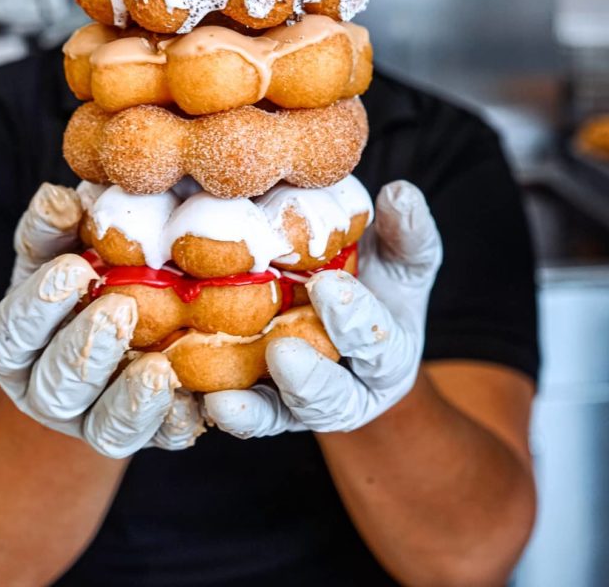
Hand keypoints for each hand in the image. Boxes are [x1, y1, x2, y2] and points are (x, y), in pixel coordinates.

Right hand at [0, 182, 204, 456]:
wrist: (123, 328)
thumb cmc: (86, 274)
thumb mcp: (62, 248)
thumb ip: (55, 227)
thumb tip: (58, 199)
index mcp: (18, 345)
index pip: (10, 334)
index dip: (37, 306)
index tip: (74, 268)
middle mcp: (46, 391)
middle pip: (54, 385)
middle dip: (85, 349)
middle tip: (120, 308)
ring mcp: (93, 421)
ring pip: (102, 426)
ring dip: (129, 398)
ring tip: (159, 366)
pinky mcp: (143, 435)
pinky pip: (158, 441)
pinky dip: (174, 424)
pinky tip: (195, 405)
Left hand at [204, 180, 441, 436]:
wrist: (351, 336)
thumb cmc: (379, 287)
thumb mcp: (401, 262)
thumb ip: (406, 233)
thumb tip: (400, 192)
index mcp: (388, 356)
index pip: (377, 343)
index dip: (354, 318)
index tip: (328, 286)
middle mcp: (349, 394)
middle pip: (332, 396)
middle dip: (310, 377)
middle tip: (283, 350)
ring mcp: (302, 408)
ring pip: (281, 417)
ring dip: (254, 410)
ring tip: (223, 398)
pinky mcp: (264, 410)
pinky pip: (245, 417)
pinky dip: (227, 413)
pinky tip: (202, 399)